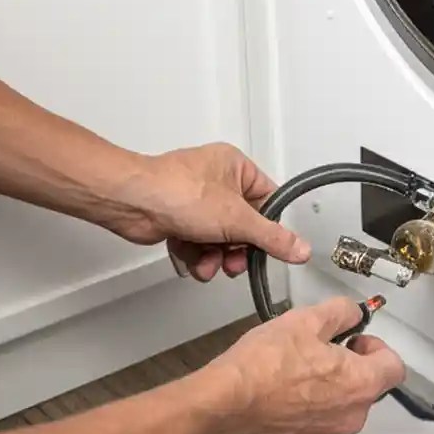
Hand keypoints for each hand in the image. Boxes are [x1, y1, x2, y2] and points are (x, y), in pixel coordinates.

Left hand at [114, 142, 311, 280]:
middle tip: (234, 263)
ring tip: (208, 265)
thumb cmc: (178, 193)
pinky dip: (195, 256)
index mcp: (236, 167)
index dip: (268, 228)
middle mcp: (217, 181)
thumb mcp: (237, 220)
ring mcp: (196, 200)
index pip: (268, 201)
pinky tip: (191, 261)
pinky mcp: (177, 218)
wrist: (132, 202)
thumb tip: (300, 248)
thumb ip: (272, 238)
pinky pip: (198, 243)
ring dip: (215, 257)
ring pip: (219, 239)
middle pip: (243, 225)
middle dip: (237, 250)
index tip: (268, 248)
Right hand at [204, 297, 405, 433]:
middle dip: (351, 368)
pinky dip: (310, 409)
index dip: (377, 348)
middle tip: (321, 351)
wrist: (226, 401)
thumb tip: (354, 313)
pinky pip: (319, 424)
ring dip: (331, 390)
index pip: (395, 367)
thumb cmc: (266, 363)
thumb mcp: (307, 319)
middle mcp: (352, 416)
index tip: (355, 341)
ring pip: (343, 407)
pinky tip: (286, 394)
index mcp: (361, 384)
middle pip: (368, 388)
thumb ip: (341, 313)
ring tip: (298, 372)